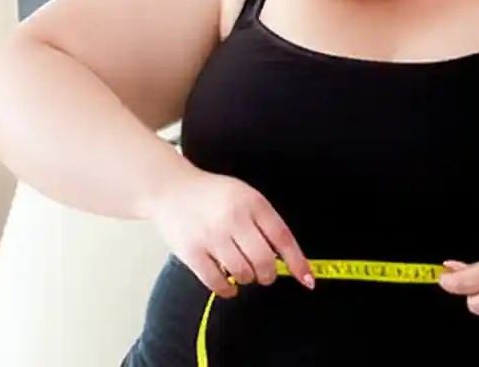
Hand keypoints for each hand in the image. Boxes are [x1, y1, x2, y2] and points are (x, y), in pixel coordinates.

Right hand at [144, 167, 314, 298]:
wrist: (171, 189)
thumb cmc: (212, 195)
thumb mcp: (245, 196)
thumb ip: (264, 222)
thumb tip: (285, 257)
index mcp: (252, 203)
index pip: (282, 237)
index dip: (297, 262)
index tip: (307, 279)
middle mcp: (233, 218)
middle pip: (264, 260)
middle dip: (268, 274)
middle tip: (265, 273)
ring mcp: (211, 236)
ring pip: (243, 274)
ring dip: (248, 279)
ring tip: (242, 270)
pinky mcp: (192, 252)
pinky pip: (218, 283)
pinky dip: (228, 289)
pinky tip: (228, 284)